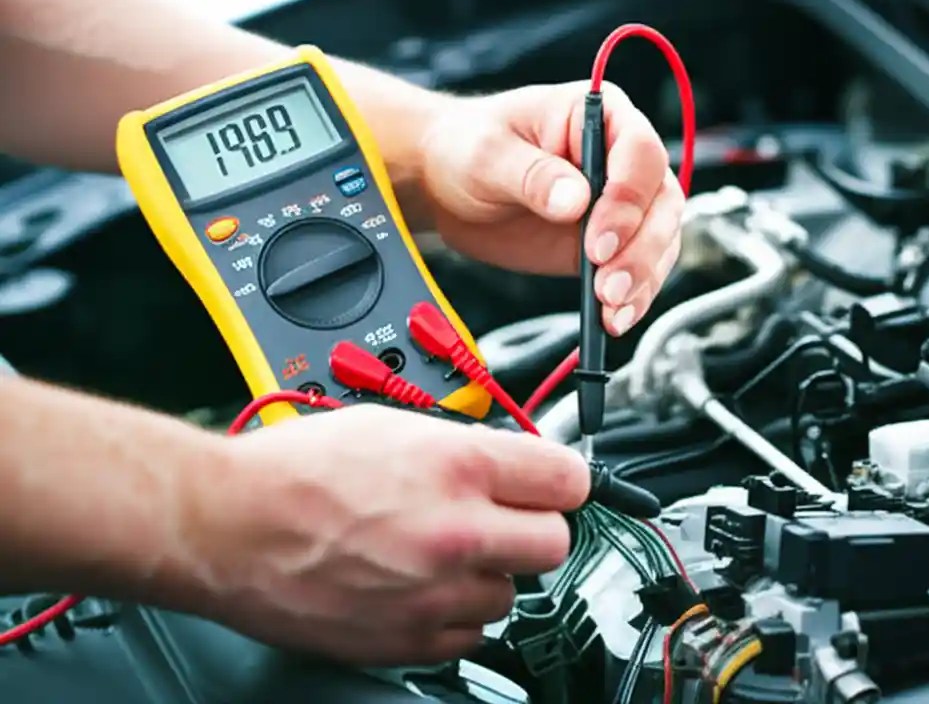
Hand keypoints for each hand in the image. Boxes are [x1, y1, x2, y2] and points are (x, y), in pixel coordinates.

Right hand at [168, 405, 588, 664]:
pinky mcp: (408, 639)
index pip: (568, 479)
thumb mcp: (390, 425)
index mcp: (458, 466)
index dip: (562, 481)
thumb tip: (508, 464)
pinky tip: (419, 588)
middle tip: (501, 522)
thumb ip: (463, 446)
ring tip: (438, 554)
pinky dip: (453, 615)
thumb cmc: (291, 471)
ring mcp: (435, 592)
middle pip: (554, 544)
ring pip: (511, 594)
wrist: (224, 525)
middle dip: (532, 530)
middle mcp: (457, 533)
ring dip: (487, 575)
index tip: (555, 486)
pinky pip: (469, 634)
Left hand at [411, 82, 684, 335]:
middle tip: (607, 285)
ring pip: (659, 240)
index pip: (639, 152)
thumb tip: (576, 201)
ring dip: (641, 278)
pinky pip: (640, 270)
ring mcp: (620, 203)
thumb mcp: (489, 153)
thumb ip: (533, 175)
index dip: (627, 198)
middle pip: (660, 202)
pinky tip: (614, 318)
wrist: (447, 184)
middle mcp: (620, 157)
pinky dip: (633, 297)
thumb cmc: (467, 147)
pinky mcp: (610, 243)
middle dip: (640, 249)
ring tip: (611, 309)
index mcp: (598, 115)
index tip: (597, 240)